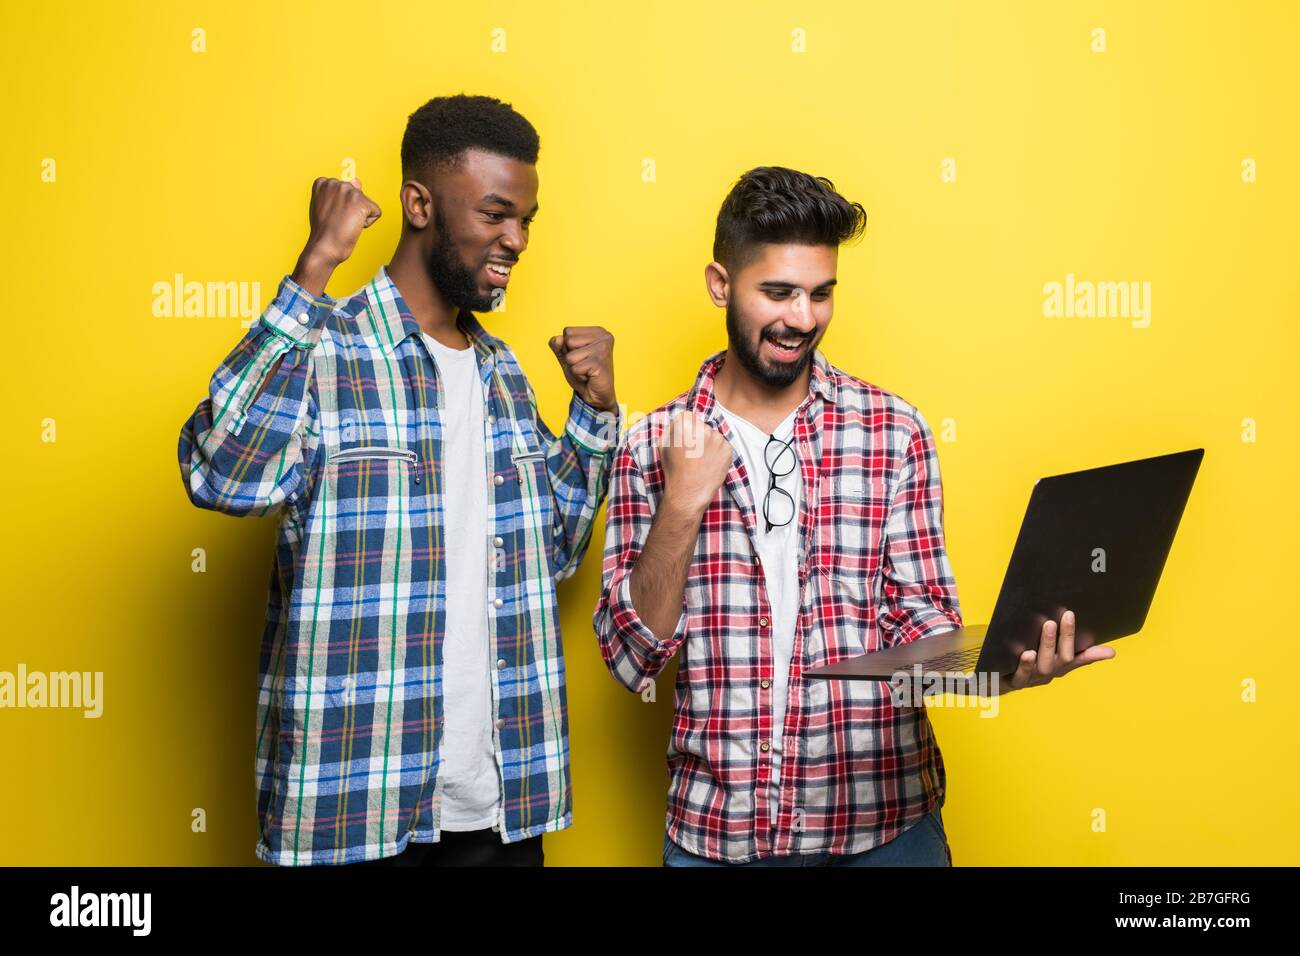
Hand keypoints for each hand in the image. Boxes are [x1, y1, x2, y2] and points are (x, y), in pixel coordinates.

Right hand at [291, 177, 381, 294]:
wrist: (324, 247)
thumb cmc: (325, 231)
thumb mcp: (327, 206)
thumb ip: (340, 193)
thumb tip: (357, 180)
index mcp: (324, 182)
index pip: (347, 190)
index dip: (343, 206)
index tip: (332, 215)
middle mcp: (336, 182)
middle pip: (358, 195)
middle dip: (353, 210)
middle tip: (339, 221)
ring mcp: (348, 191)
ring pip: (367, 204)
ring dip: (360, 216)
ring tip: (345, 224)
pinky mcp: (360, 202)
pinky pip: (376, 212)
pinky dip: (368, 223)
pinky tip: (353, 227)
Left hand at [549, 326, 616, 411]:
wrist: (597, 395)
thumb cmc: (584, 374)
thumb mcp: (567, 357)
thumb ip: (559, 346)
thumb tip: (557, 339)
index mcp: (597, 331)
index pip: (568, 331)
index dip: (568, 347)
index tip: (582, 356)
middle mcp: (603, 336)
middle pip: (568, 341)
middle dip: (570, 357)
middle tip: (584, 365)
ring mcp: (603, 348)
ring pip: (570, 356)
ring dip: (574, 367)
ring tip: (586, 371)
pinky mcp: (600, 362)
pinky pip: (574, 368)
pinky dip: (578, 376)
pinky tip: (589, 377)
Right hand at [660, 412, 732, 514]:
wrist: (688, 492)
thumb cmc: (674, 470)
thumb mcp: (664, 445)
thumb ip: (672, 428)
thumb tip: (680, 420)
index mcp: (685, 425)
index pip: (688, 416)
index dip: (685, 428)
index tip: (684, 439)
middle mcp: (703, 428)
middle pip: (701, 425)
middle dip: (698, 435)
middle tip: (692, 452)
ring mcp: (717, 439)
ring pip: (713, 434)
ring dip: (708, 443)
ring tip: (701, 459)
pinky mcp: (727, 449)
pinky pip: (722, 445)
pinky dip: (717, 452)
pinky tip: (709, 463)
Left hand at [1000, 610, 1115, 692]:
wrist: (994, 680)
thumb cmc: (1023, 660)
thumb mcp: (1045, 651)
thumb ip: (1058, 642)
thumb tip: (1088, 636)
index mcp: (1058, 665)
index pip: (1080, 658)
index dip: (1094, 655)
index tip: (1110, 651)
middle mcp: (1048, 673)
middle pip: (1063, 658)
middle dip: (1067, 636)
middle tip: (1067, 615)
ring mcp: (1032, 679)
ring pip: (1044, 665)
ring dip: (1048, 644)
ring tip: (1048, 626)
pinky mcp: (1013, 682)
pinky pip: (1021, 676)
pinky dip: (1026, 665)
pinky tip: (1027, 653)